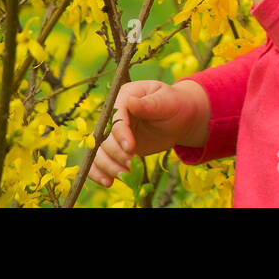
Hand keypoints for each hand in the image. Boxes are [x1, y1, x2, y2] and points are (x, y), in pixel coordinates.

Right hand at [89, 79, 203, 187]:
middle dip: (115, 153)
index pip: (114, 116)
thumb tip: (129, 101)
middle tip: (131, 164)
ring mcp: (112, 132)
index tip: (131, 148)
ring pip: (98, 151)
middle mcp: (113, 114)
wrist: (180, 119)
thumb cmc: (175, 104)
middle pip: (103, 136)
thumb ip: (149, 104)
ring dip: (107, 166)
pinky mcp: (115, 147)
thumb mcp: (167, 102)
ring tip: (124, 177)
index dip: (120, 133)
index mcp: (124, 97)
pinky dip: (99, 172)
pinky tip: (107, 182)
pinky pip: (99, 160)